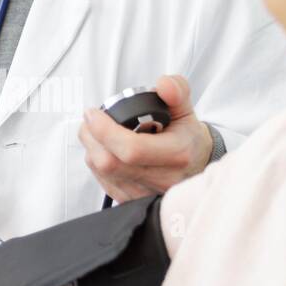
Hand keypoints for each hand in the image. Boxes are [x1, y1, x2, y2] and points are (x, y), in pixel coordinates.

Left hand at [78, 74, 213, 202]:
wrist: (195, 166)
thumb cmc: (187, 138)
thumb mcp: (186, 110)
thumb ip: (177, 91)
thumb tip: (164, 84)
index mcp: (177, 154)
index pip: (132, 149)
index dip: (105, 131)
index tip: (93, 113)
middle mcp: (162, 179)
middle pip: (110, 163)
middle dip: (91, 138)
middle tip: (90, 120)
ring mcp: (146, 194)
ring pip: (103, 173)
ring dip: (92, 149)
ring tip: (96, 132)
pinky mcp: (132, 200)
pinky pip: (103, 182)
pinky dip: (97, 162)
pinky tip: (105, 149)